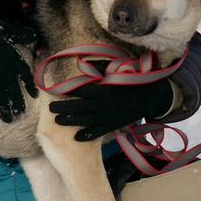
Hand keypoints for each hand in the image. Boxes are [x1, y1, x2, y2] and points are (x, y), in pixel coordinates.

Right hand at [0, 13, 38, 121]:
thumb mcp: (7, 30)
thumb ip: (22, 35)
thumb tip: (35, 35)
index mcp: (13, 59)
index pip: (25, 75)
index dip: (30, 85)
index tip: (35, 95)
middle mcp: (5, 71)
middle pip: (14, 90)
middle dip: (18, 102)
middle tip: (21, 113)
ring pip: (2, 97)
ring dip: (5, 109)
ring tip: (9, 120)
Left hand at [49, 76, 173, 141]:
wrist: (149, 97)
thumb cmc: (131, 80)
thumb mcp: (117, 70)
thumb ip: (98, 67)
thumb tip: (79, 64)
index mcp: (104, 88)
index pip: (81, 89)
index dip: (67, 90)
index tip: (56, 90)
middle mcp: (104, 104)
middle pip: (78, 106)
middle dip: (63, 107)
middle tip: (51, 108)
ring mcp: (108, 116)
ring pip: (84, 120)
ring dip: (69, 121)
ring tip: (57, 120)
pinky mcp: (113, 125)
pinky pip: (97, 132)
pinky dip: (87, 135)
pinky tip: (76, 137)